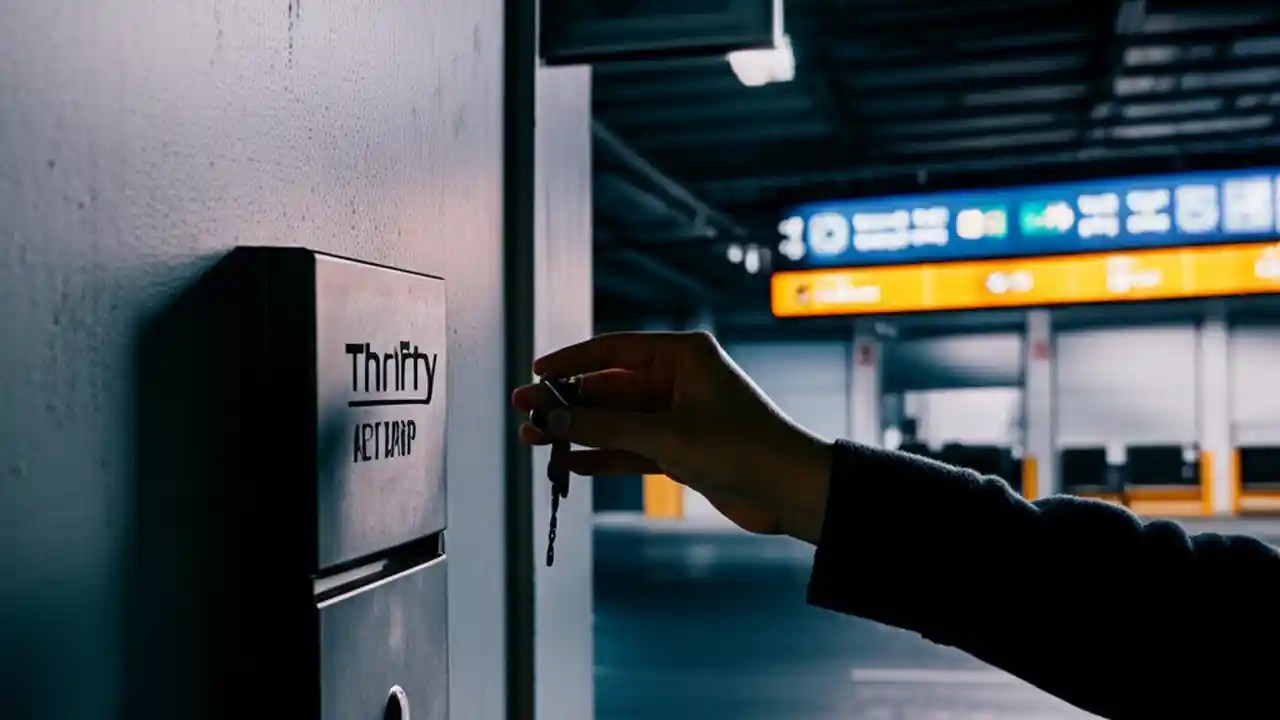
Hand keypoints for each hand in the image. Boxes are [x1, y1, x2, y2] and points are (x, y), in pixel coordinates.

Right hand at [512, 331, 832, 543]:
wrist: (792, 490)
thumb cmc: (742, 448)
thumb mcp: (667, 436)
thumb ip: (607, 428)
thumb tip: (556, 420)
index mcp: (683, 355)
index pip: (612, 350)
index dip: (570, 361)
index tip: (535, 373)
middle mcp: (678, 379)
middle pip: (609, 387)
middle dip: (568, 403)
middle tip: (523, 412)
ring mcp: (678, 414)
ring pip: (616, 420)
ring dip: (579, 432)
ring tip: (534, 441)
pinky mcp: (681, 448)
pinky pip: (631, 446)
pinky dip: (603, 455)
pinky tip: (570, 464)